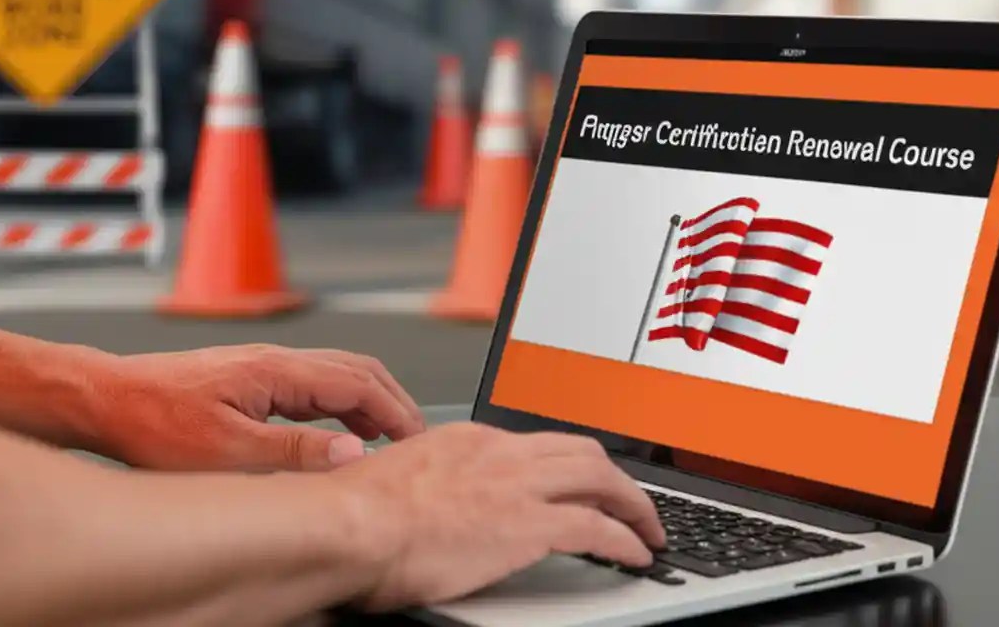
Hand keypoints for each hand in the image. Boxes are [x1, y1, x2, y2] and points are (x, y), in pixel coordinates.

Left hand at [90, 344, 424, 471]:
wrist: (109, 400)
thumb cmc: (155, 423)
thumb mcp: (228, 451)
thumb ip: (294, 452)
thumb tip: (351, 452)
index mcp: (277, 370)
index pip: (359, 384)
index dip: (396, 412)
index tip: (418, 440)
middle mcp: (275, 360)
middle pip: (356, 370)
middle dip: (392, 402)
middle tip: (414, 438)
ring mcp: (264, 366)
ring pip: (335, 375)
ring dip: (368, 403)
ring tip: (386, 439)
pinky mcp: (252, 379)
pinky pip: (312, 386)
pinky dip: (340, 406)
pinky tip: (338, 432)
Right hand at [334, 423, 665, 610]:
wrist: (350, 525)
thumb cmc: (356, 515)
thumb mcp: (399, 485)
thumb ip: (427, 490)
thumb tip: (427, 510)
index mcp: (469, 441)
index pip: (538, 445)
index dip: (570, 466)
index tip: (581, 484)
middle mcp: (501, 453)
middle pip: (583, 453)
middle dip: (617, 478)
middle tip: (633, 503)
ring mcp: (517, 485)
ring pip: (603, 480)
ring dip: (635, 507)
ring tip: (648, 530)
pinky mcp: (528, 524)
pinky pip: (599, 528)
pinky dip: (626, 541)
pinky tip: (635, 557)